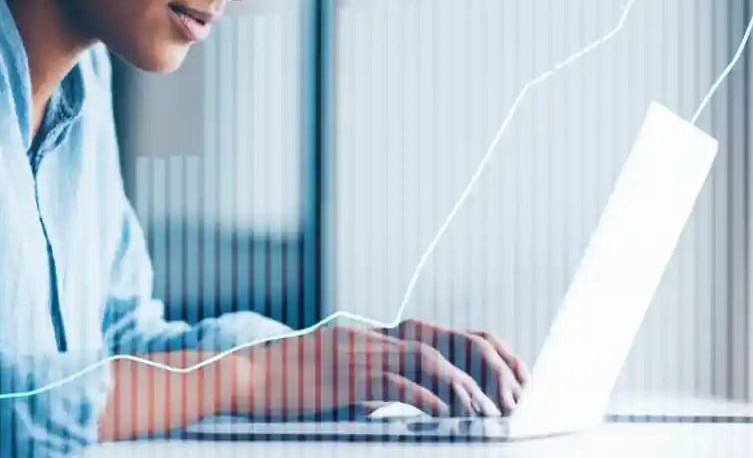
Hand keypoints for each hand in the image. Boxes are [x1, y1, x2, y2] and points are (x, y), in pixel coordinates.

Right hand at [233, 321, 528, 419]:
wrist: (242, 377)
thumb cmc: (285, 386)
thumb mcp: (336, 385)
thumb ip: (370, 389)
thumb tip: (399, 407)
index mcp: (372, 337)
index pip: (440, 334)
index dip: (479, 351)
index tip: (508, 378)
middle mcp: (371, 338)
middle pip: (445, 339)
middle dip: (485, 366)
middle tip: (510, 397)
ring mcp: (358, 354)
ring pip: (427, 360)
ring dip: (462, 388)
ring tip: (483, 414)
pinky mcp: (345, 376)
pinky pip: (395, 385)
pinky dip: (425, 400)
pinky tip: (443, 418)